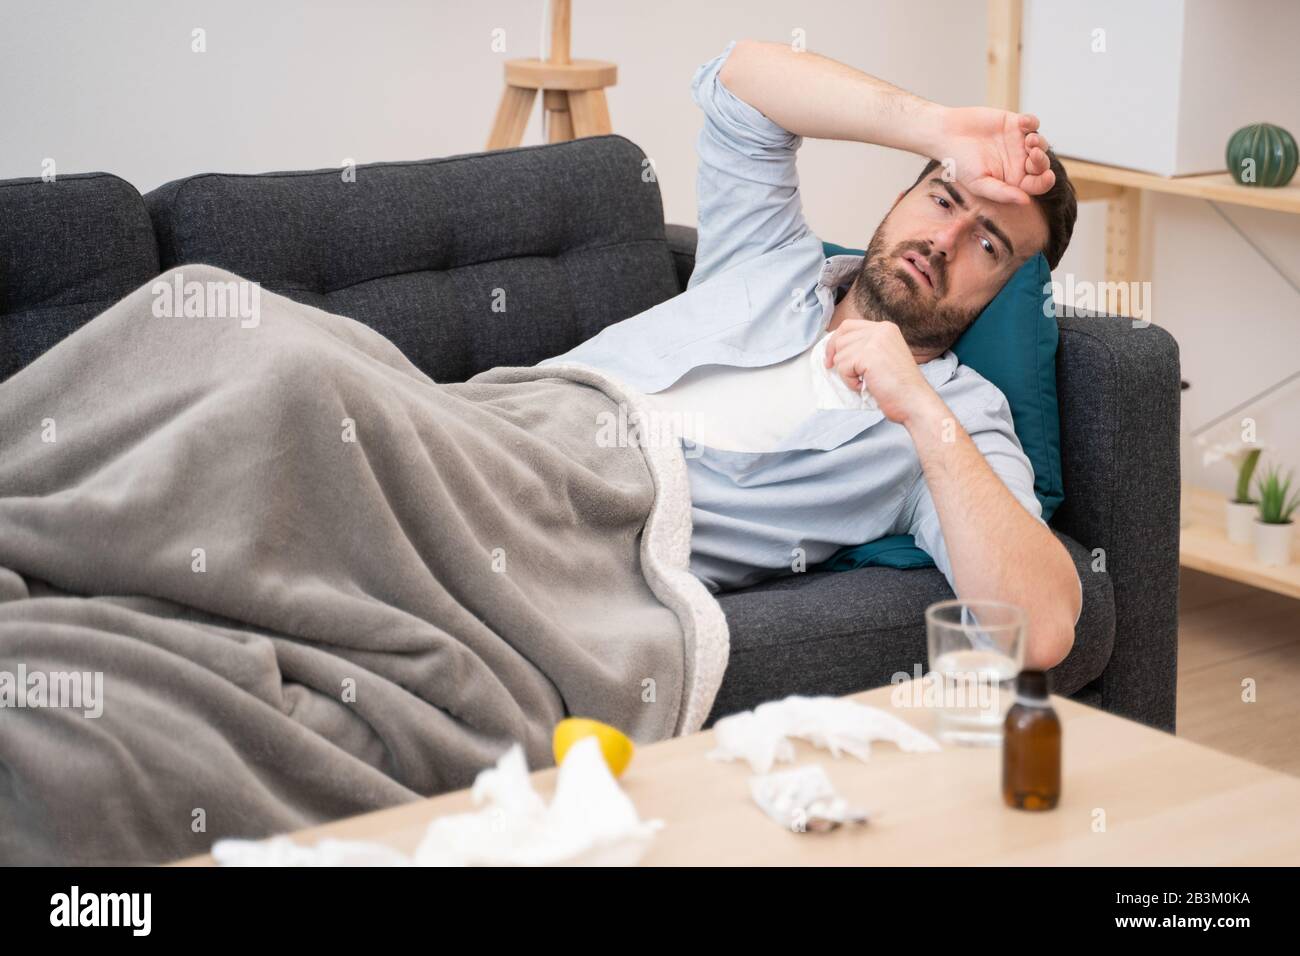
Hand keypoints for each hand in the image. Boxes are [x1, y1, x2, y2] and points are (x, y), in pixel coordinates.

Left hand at [823, 319, 937, 424]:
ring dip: (846, 373)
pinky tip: (865, 385)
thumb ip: (865, 348)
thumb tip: (835, 351)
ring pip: (840, 354)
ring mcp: (875, 341)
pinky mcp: (868, 355)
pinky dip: (849, 381)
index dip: (834, 342)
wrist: (914, 401)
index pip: (848, 326)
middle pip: (840, 338)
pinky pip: (843, 368)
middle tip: (835, 371)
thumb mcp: (883, 357)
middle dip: (836, 358)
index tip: (830, 358)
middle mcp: (881, 330)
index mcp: (885, 328)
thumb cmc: (899, 387)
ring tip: (863, 381)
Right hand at [933, 106, 1054, 204]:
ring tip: (1029, 139)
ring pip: (1041, 143)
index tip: (1048, 177)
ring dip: (1040, 142)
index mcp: (1012, 181)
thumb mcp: (979, 184)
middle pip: (1042, 165)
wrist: (947, 136)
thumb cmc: (959, 163)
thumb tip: (1025, 201)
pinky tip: (1022, 123)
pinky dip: (1032, 122)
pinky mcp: (1015, 124)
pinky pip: (1032, 123)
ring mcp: (1018, 143)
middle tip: (1034, 154)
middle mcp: (1018, 163)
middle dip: (1042, 161)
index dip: (1045, 182)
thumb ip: (1002, 193)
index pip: (1036, 184)